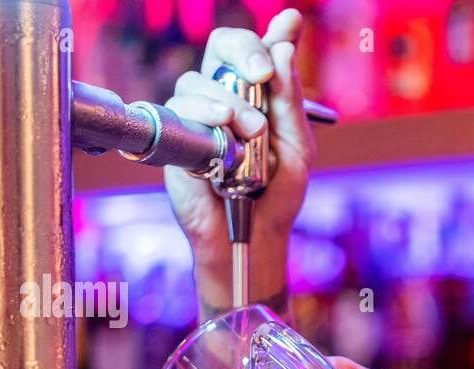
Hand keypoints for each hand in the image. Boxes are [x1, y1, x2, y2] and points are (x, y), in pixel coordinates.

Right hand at [163, 9, 316, 309]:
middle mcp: (222, 99)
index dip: (268, 34)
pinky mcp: (176, 141)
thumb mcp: (297, 144)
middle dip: (241, 49)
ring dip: (228, 100)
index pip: (253, 49)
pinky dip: (203, 117)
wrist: (257, 237)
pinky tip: (222, 132)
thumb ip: (290, 97)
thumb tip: (284, 43)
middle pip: (218, 48)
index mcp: (254, 95)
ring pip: (195, 81)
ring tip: (252, 130)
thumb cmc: (276, 193)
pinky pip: (177, 112)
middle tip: (261, 73)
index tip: (289, 26)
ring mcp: (195, 119)